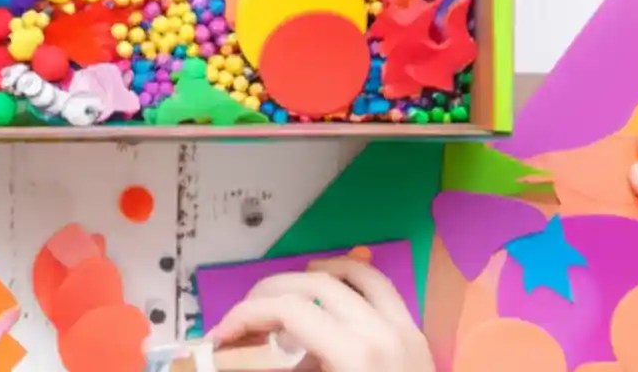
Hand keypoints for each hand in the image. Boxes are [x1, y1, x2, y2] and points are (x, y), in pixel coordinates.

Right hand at [207, 257, 433, 371]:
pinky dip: (352, 277)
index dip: (246, 315)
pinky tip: (331, 286)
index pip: (289, 310)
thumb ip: (287, 370)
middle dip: (267, 295)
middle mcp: (381, 330)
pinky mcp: (416, 335)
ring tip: (282, 290)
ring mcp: (404, 328)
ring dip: (311, 275)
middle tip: (242, 320)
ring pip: (354, 274)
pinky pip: (382, 288)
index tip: (222, 336)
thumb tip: (241, 362)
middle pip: (313, 286)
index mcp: (355, 355)